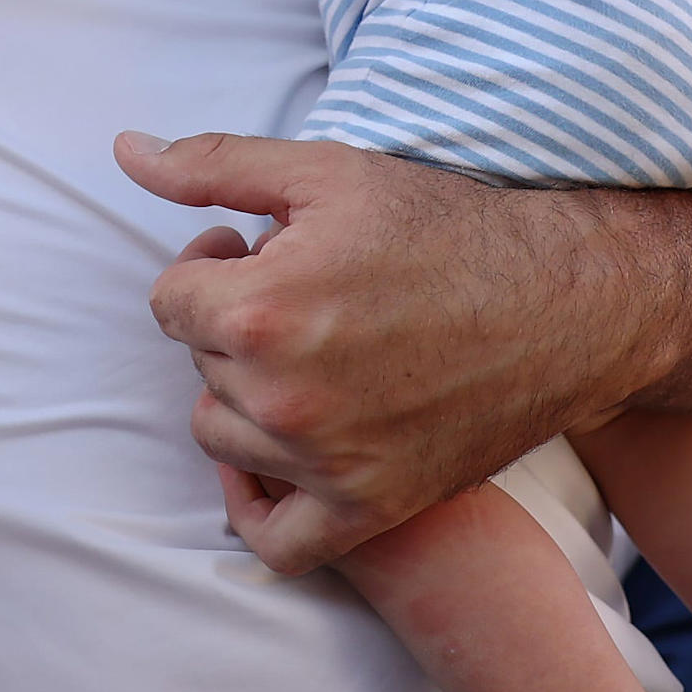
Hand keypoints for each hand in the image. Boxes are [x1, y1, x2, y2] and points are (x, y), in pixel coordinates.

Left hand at [118, 130, 602, 571]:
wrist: (567, 305)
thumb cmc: (447, 227)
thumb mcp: (328, 172)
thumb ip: (213, 164)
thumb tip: (124, 153)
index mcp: (262, 309)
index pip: (170, 301)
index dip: (209, 266)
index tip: (258, 250)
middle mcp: (285, 396)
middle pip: (198, 365)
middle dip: (236, 324)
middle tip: (308, 296)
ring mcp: (326, 462)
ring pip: (223, 435)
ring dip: (248, 395)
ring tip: (312, 353)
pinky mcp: (368, 509)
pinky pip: (273, 539)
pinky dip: (260, 505)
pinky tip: (279, 454)